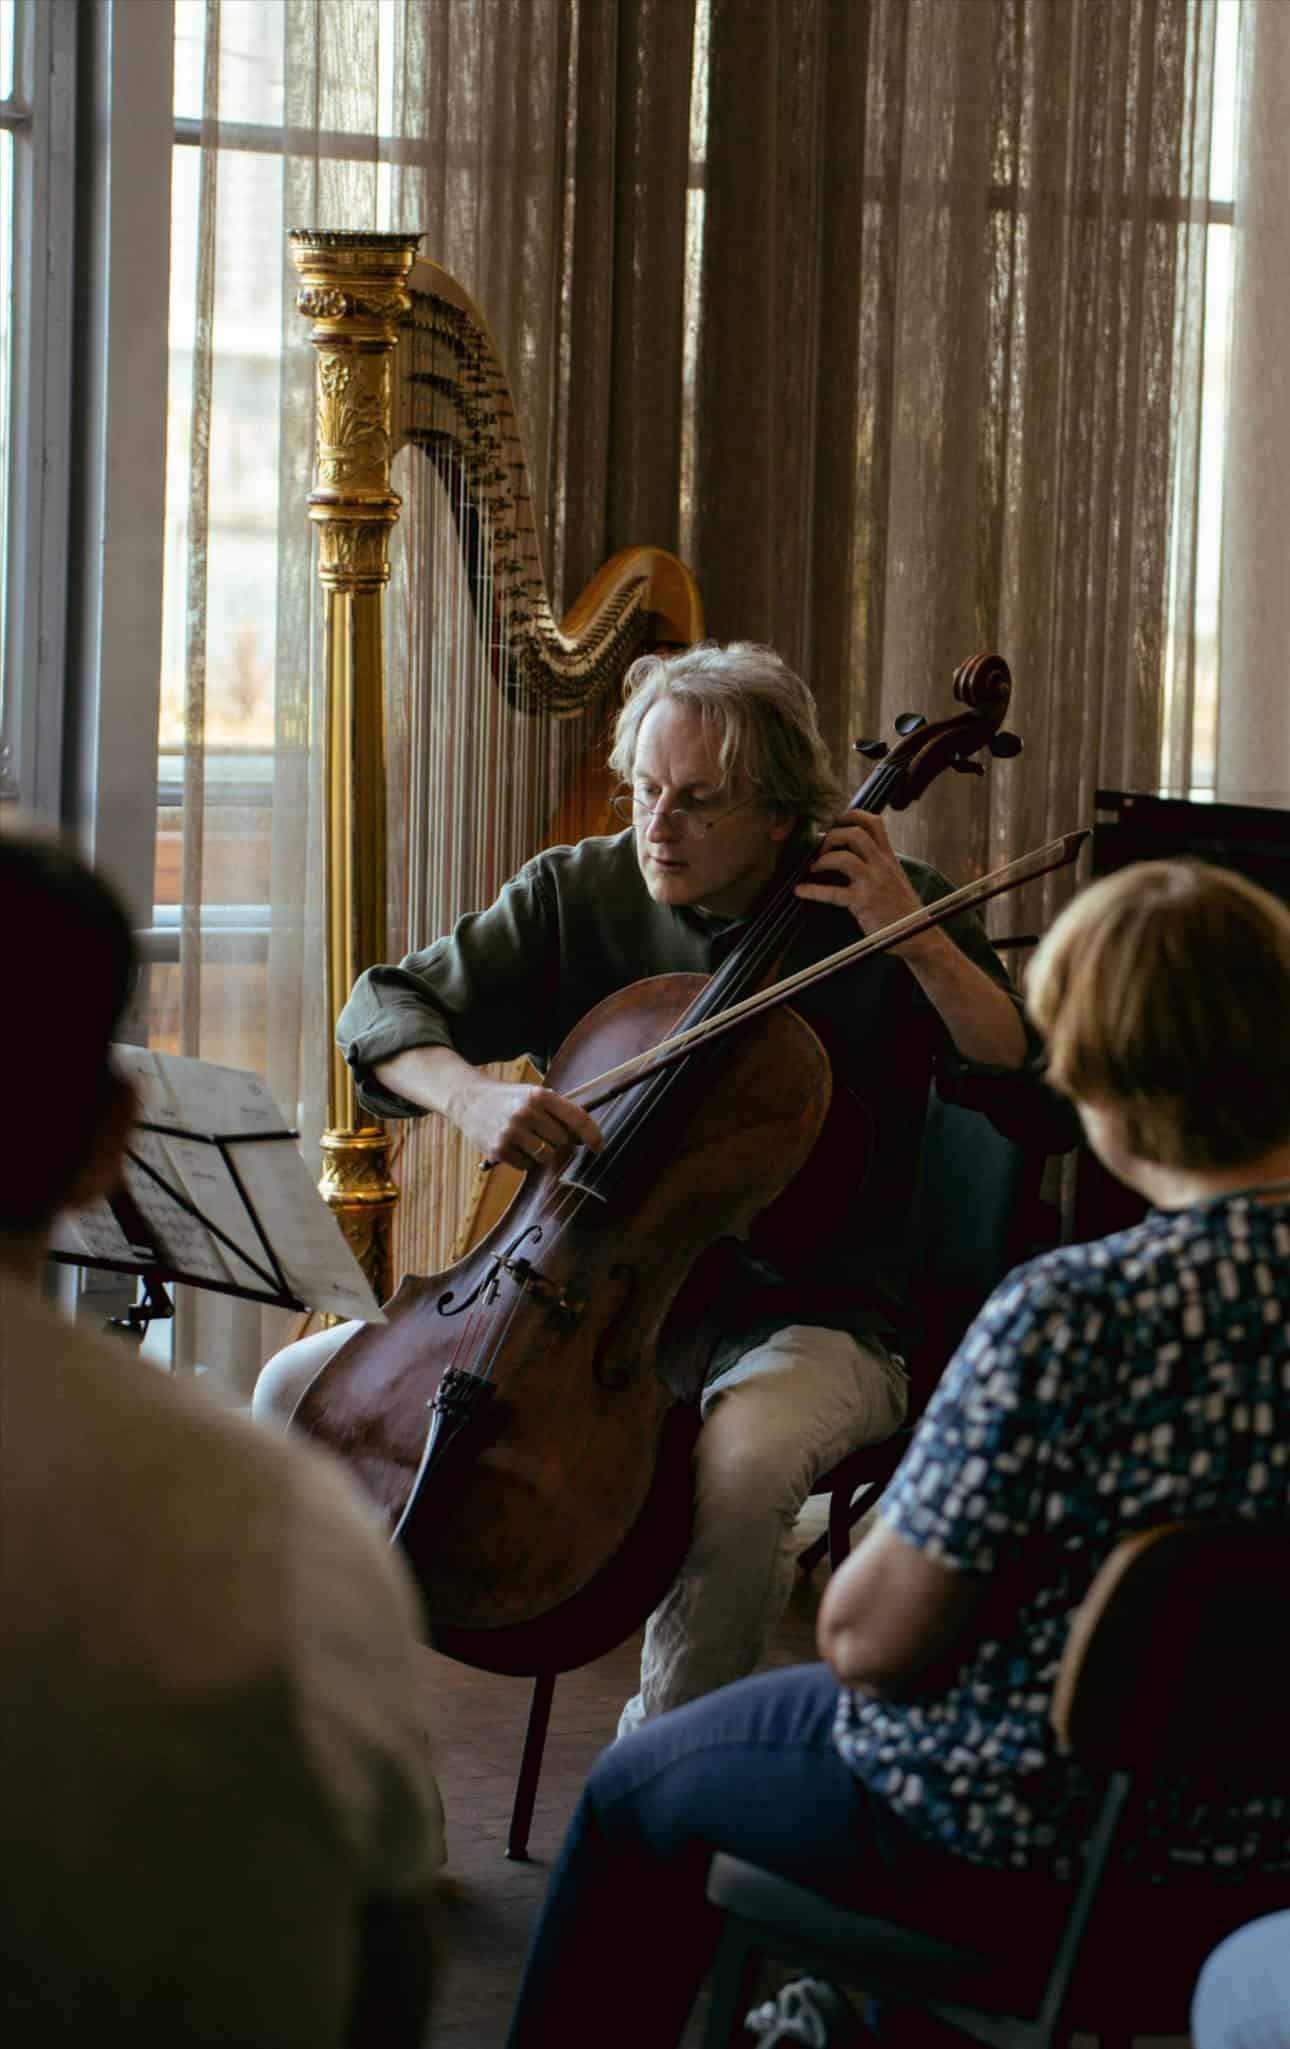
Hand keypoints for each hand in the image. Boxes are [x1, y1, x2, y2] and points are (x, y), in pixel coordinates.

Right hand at [449, 1076, 602, 1170]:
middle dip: (560, 1141)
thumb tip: (584, 1139)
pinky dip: (527, 1160)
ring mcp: (512, 1132)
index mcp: (540, 1095)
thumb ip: (559, 1112)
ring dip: (544, 1152)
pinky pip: (528, 1166)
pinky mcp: (499, 1149)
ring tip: (530, 1140)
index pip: (577, 1118)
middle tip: (545, 1133)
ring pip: (547, 1156)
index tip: (599, 1147)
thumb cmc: (510, 1099)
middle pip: (563, 1141)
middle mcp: (527, 1112)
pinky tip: (516, 1146)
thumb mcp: (534, 1095)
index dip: (592, 1135)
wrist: (470, 1100)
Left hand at [795, 811, 924, 945]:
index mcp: (888, 857)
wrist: (917, 933)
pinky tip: (801, 891)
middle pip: (855, 834)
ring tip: (815, 868)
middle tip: (822, 850)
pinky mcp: (863, 902)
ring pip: (844, 858)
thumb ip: (878, 864)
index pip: (874, 823)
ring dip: (823, 860)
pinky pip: (832, 892)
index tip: (836, 820)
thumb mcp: (896, 877)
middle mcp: (882, 865)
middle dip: (832, 837)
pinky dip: (812, 891)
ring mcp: (873, 883)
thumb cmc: (902, 908)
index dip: (852, 815)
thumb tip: (852, 854)